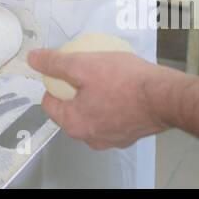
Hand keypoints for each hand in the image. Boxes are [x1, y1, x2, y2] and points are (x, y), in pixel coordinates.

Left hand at [27, 47, 168, 149]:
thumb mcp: (83, 64)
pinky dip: (112, 103)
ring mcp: (112, 139)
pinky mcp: (130, 134)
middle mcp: (91, 138)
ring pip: (92, 113)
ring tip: (105, 76)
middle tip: (87, 70)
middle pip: (71, 110)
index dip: (53, 82)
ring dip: (94, 97)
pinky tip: (122, 87)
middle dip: (74, 90)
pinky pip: (112, 116)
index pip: (49, 103)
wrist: (165, 97)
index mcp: (74, 125)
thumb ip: (55, 62)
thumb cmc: (123, 81)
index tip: (66, 68)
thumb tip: (32, 59)